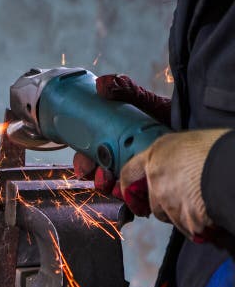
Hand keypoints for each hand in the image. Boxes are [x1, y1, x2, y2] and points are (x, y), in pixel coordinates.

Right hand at [73, 74, 171, 203]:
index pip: (90, 154)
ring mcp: (139, 175)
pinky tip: (138, 199)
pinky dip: (135, 201)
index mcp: (115, 142)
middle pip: (101, 174)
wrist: (200, 122)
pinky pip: (140, 199)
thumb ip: (125, 90)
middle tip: (103, 178)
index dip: (84, 162)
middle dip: (98, 179)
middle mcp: (123, 160)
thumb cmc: (171, 114)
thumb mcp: (145, 101)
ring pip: (118, 188)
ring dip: (115, 191)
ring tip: (121, 189)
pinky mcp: (155, 188)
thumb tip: (102, 85)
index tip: (85, 166)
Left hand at [120, 129, 228, 239]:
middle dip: (162, 207)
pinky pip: (187, 227)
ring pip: (167, 216)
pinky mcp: (183, 217)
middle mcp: (157, 176)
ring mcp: (168, 199)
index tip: (132, 197)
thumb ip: (177, 157)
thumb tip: (178, 165)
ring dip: (179, 216)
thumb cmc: (221, 148)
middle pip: (151, 200)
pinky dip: (196, 226)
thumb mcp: (193, 142)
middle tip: (179, 204)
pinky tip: (208, 217)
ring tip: (200, 206)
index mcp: (158, 153)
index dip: (130, 188)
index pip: (129, 173)